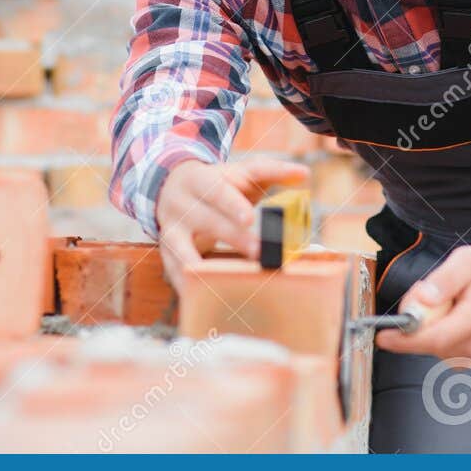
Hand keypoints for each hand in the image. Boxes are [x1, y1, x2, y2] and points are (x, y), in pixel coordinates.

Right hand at [154, 156, 308, 286]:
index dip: (233, 205)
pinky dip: (186, 285)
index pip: (218, 191)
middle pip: (208, 221)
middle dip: (233, 238)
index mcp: (202, 180)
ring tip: (223, 285)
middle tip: (260, 252)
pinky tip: (200, 299)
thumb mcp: (240, 171)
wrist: (170, 185)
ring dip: (204, 268)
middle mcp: (183, 204)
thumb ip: (272, 171)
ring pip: (183, 249)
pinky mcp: (166, 250)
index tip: (250, 219)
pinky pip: (173, 270)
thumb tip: (303, 173)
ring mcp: (171, 228)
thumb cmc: (219, 182)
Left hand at [375, 239, 470, 363]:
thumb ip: (444, 280)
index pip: (431, 339)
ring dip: (429, 326)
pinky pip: (445, 348)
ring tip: (448, 300)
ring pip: (435, 347)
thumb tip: (421, 301)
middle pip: (428, 344)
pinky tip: (452, 313)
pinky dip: (440, 331)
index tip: (381, 336)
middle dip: (416, 321)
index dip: (403, 340)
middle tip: (427, 292)